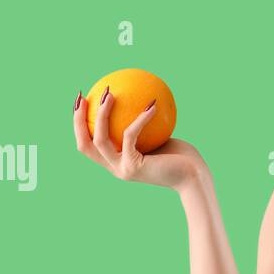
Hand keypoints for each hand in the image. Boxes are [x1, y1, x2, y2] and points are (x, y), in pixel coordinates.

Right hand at [72, 88, 206, 190]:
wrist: (194, 179)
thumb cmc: (181, 157)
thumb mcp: (159, 136)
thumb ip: (144, 124)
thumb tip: (138, 97)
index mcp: (117, 162)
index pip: (88, 145)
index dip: (79, 124)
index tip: (84, 101)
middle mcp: (115, 168)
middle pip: (84, 144)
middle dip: (78, 120)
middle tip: (83, 97)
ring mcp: (122, 169)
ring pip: (100, 139)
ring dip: (102, 114)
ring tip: (110, 94)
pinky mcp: (134, 166)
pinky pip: (130, 135)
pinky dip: (140, 118)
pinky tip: (152, 104)